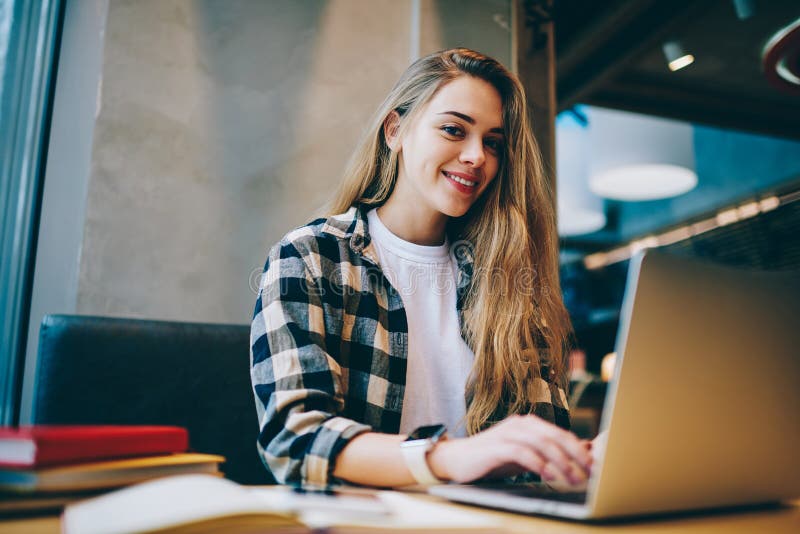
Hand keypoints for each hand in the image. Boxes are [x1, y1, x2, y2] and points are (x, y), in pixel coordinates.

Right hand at [426, 415, 592, 484]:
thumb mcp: (523, 457)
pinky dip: (538, 463)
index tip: (593, 466)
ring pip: (541, 443)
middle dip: (575, 455)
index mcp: (528, 425)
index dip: (578, 450)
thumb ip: (545, 455)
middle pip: (554, 436)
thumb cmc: (492, 458)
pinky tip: (548, 476)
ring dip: (560, 462)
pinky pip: (522, 452)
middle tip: (589, 472)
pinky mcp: (496, 447)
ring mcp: (507, 434)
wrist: (457, 459)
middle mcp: (519, 425)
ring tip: (573, 478)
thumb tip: (577, 456)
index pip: (560, 434)